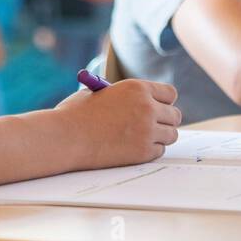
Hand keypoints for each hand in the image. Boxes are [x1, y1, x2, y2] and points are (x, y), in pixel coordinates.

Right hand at [56, 78, 179, 168]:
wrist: (65, 137)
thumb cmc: (76, 114)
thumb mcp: (102, 93)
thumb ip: (124, 97)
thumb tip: (139, 102)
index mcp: (137, 88)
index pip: (170, 94)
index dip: (164, 101)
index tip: (159, 108)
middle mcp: (147, 107)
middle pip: (175, 115)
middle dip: (165, 120)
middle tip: (154, 125)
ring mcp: (147, 131)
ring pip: (171, 135)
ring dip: (160, 136)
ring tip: (142, 138)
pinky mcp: (143, 152)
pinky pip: (159, 151)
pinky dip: (150, 151)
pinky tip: (134, 148)